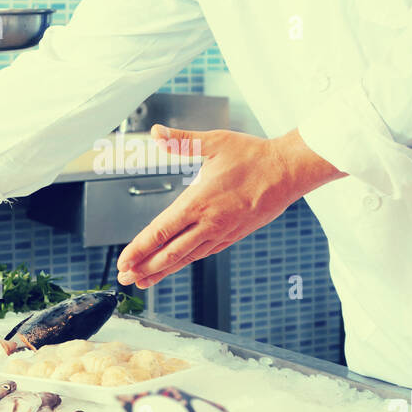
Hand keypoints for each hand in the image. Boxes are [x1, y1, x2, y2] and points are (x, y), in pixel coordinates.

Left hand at [116, 124, 343, 287]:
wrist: (289, 172)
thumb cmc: (254, 156)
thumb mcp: (216, 142)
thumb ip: (182, 140)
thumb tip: (156, 131)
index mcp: (199, 201)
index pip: (161, 231)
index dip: (139, 249)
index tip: (123, 261)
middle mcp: (209, 223)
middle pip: (170, 252)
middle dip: (143, 267)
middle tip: (122, 278)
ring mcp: (222, 233)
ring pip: (186, 258)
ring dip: (162, 270)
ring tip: (143, 280)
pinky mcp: (233, 236)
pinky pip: (204, 253)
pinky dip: (185, 262)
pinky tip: (175, 265)